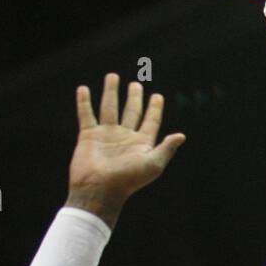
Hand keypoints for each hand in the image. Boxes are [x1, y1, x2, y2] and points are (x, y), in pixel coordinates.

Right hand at [67, 73, 185, 220]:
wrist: (100, 189)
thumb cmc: (129, 180)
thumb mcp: (153, 164)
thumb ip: (166, 149)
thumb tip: (181, 136)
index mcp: (141, 144)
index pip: (150, 122)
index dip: (155, 109)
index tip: (157, 96)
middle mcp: (124, 138)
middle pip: (131, 112)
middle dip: (134, 98)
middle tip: (136, 84)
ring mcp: (106, 135)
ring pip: (109, 108)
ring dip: (111, 92)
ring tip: (113, 76)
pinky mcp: (88, 135)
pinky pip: (86, 114)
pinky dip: (84, 101)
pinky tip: (83, 89)